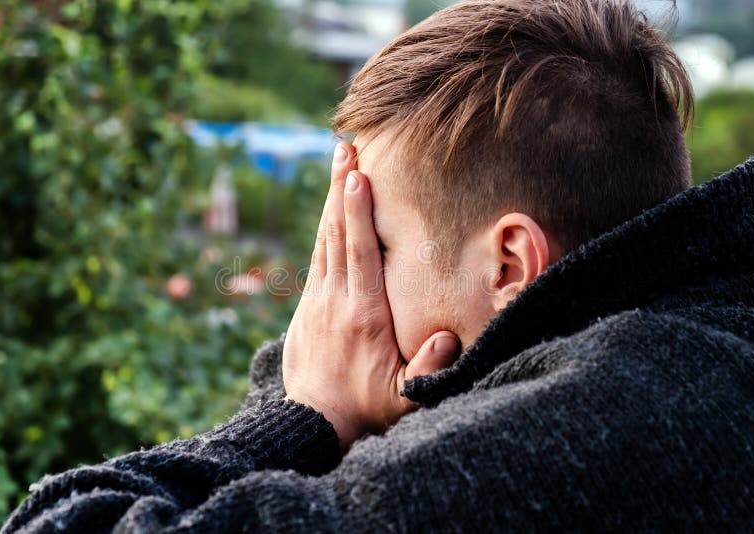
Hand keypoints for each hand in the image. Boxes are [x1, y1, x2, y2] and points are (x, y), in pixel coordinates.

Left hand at [282, 142, 459, 452]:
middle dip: (341, 189)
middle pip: (338, 235)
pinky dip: (322, 231)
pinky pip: (315, 259)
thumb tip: (446, 338)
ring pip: (323, 242)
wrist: (313, 423)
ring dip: (329, 203)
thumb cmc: (366, 408)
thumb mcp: (403, 397)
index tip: (358, 176)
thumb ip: (426, 369)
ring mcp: (317, 302)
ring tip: (336, 166)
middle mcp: (336, 300)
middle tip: (344, 149)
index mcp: (364, 315)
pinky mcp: (307, 308)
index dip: (359, 213)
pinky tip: (328, 212)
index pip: (361, 254)